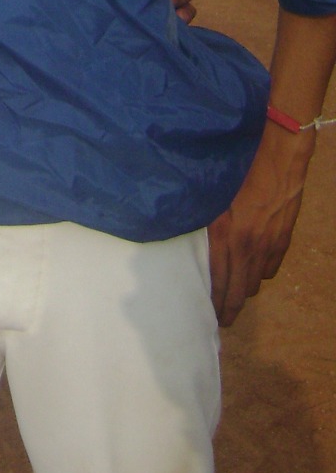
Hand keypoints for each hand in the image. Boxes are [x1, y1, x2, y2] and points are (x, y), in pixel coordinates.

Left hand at [207, 124, 314, 326]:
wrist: (278, 153)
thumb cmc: (237, 165)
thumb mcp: (209, 191)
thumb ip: (201, 217)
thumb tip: (188, 235)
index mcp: (223, 233)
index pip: (217, 279)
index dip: (214, 301)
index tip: (208, 313)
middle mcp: (246, 243)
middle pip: (237, 288)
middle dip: (229, 307)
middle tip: (222, 319)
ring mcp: (267, 242)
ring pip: (254, 281)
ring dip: (244, 292)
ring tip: (235, 298)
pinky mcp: (283, 237)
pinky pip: (271, 267)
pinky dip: (261, 274)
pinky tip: (253, 274)